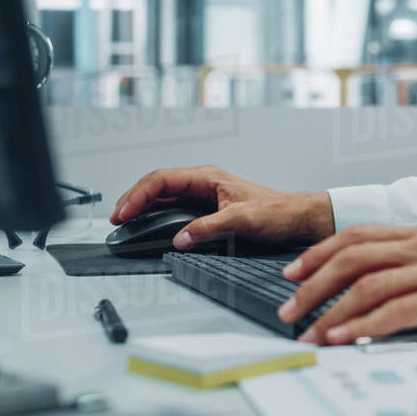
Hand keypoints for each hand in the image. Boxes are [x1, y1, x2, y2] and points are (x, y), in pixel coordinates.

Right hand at [111, 166, 334, 248]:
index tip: (124, 213)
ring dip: (143, 207)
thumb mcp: (242, 220)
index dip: (138, 195)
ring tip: (125, 221)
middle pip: (157, 186)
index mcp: (208, 177)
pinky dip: (157, 216)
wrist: (299, 219)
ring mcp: (205, 196)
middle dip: (133, 199)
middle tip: (116, 219)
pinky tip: (149, 226)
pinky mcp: (209, 210)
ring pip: (164, 197)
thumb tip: (179, 238)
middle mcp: (204, 183)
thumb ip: (209, 228)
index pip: (161, 179)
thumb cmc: (278, 212)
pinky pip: (175, 209)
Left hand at [276, 226, 416, 344]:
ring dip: (329, 308)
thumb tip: (404, 287)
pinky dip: (362, 325)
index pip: (359, 235)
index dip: (320, 253)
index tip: (294, 270)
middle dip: (312, 283)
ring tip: (306, 329)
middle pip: (351, 258)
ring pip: (366, 284)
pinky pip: (396, 312)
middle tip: (287, 305)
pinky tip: (343, 338)